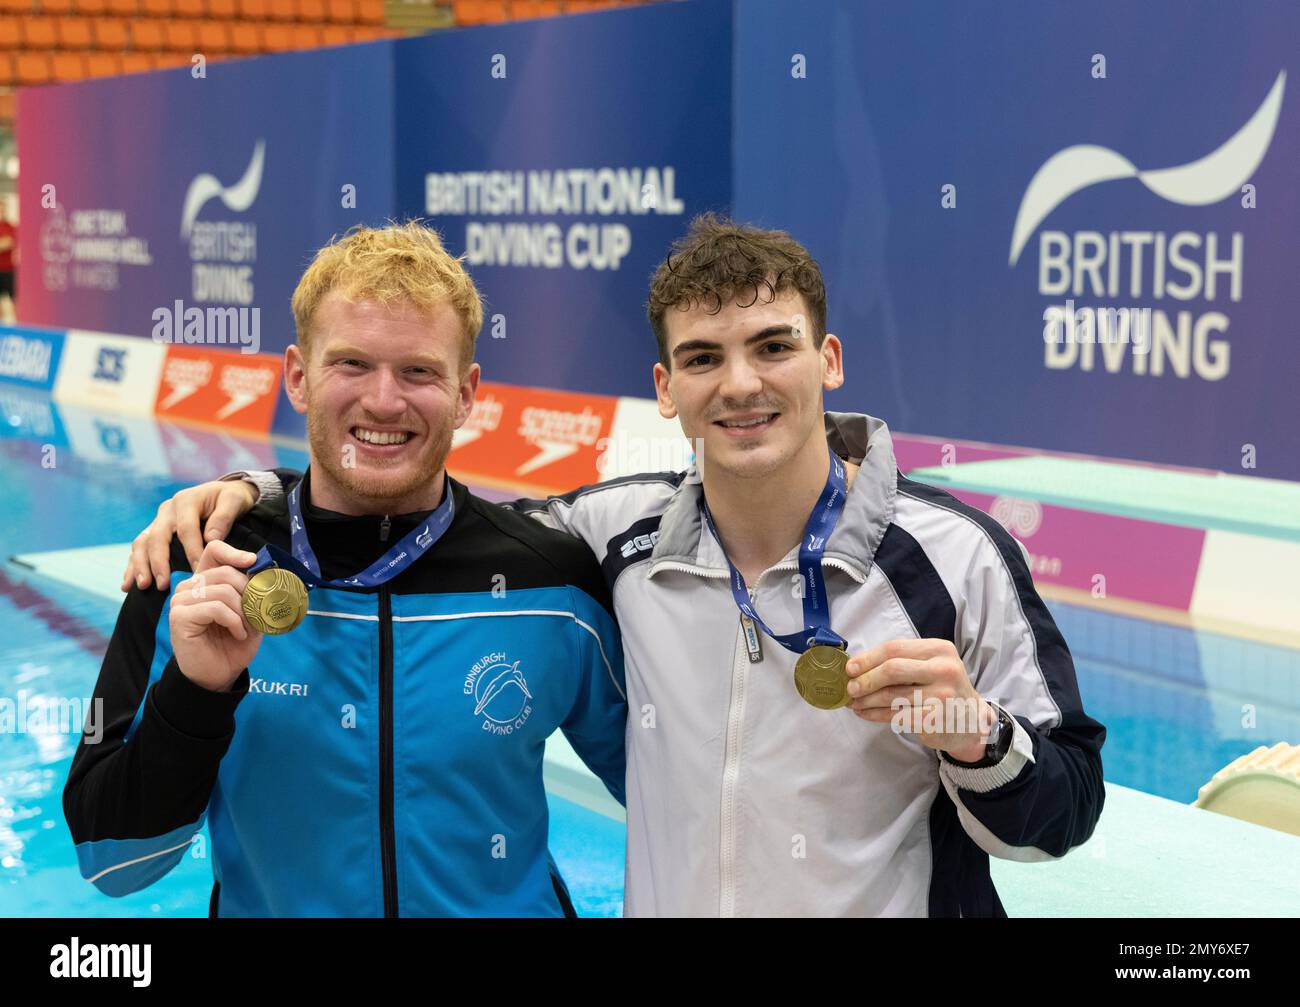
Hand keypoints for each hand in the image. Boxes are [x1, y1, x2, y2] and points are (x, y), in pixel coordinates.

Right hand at [122, 479, 258, 592]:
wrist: (222, 494)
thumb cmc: (231, 499)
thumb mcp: (235, 501)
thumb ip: (224, 518)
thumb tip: (211, 539)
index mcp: (186, 500)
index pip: (186, 529)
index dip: (192, 551)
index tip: (198, 572)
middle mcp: (168, 510)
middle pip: (157, 537)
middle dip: (158, 562)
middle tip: (163, 584)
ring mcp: (158, 521)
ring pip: (142, 543)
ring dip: (140, 565)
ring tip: (143, 585)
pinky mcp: (154, 531)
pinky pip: (140, 549)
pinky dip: (132, 566)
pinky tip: (128, 585)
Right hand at [169, 541, 261, 692]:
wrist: (220, 675)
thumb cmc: (234, 644)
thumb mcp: (251, 613)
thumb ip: (254, 592)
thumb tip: (269, 572)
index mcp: (205, 581)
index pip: (214, 550)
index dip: (234, 553)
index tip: (253, 562)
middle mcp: (189, 586)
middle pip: (225, 572)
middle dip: (248, 594)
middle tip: (255, 615)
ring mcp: (180, 601)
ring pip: (222, 590)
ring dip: (242, 612)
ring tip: (245, 629)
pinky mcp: (179, 616)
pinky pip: (215, 607)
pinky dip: (234, 621)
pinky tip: (237, 634)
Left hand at [844, 638, 993, 760]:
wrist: (970, 721)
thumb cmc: (942, 689)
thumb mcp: (931, 666)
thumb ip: (902, 661)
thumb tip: (858, 666)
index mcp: (939, 649)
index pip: (895, 648)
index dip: (868, 658)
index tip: (850, 668)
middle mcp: (944, 669)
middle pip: (892, 669)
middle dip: (866, 679)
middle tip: (850, 688)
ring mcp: (942, 695)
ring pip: (892, 695)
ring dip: (866, 700)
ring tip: (854, 702)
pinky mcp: (935, 718)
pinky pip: (896, 715)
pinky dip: (875, 715)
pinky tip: (866, 714)